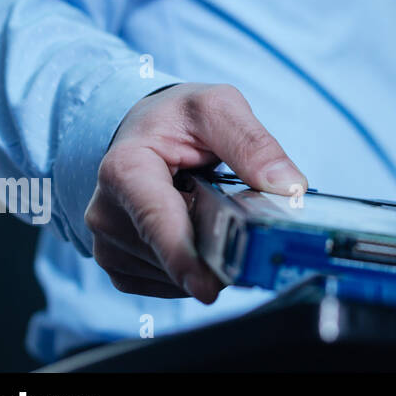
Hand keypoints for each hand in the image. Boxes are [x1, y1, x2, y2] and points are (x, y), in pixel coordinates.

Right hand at [83, 82, 306, 302]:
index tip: (209, 287)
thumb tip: (289, 187)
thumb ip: (254, 144)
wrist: (146, 131)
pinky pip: (168, 283)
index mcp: (124, 168)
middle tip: (246, 221)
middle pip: (172, 252)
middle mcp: (107, 212)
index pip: (155, 219)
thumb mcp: (219, 108)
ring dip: (207, 257)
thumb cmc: (177, 118)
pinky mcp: (121, 264)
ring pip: (173, 274)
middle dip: (217, 247)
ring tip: (215, 215)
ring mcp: (110, 243)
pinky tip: (201, 234)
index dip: (183, 256)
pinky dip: (195, 267)